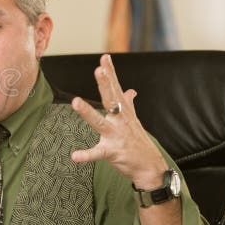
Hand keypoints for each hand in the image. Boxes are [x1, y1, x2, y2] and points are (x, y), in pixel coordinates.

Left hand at [70, 54, 167, 188]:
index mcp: (123, 112)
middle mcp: (120, 120)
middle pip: (111, 99)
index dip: (111, 73)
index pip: (116, 88)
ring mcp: (116, 136)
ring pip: (99, 122)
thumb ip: (129, 104)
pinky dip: (85, 155)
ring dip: (87, 112)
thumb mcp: (133, 120)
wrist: (150, 167)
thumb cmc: (138, 141)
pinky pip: (97, 153)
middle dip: (106, 85)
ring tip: (75, 101)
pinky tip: (75, 156)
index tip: (105, 57)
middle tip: (99, 70)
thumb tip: (131, 90)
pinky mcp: (112, 152)